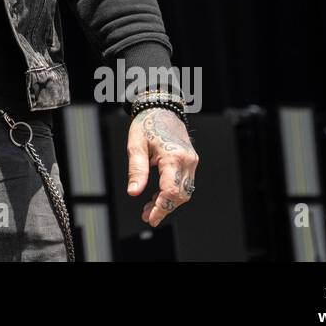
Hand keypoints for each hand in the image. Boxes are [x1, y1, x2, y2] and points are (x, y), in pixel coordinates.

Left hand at [125, 108, 197, 226]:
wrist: (162, 108)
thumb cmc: (147, 124)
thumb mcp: (136, 145)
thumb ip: (136, 169)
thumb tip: (134, 192)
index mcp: (174, 156)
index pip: (171, 190)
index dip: (161, 207)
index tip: (150, 217)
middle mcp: (187, 160)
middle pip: (180, 195)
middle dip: (164, 208)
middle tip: (147, 216)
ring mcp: (191, 161)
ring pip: (184, 192)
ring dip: (168, 202)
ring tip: (149, 208)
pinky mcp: (190, 162)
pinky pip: (184, 183)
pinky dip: (172, 193)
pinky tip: (157, 196)